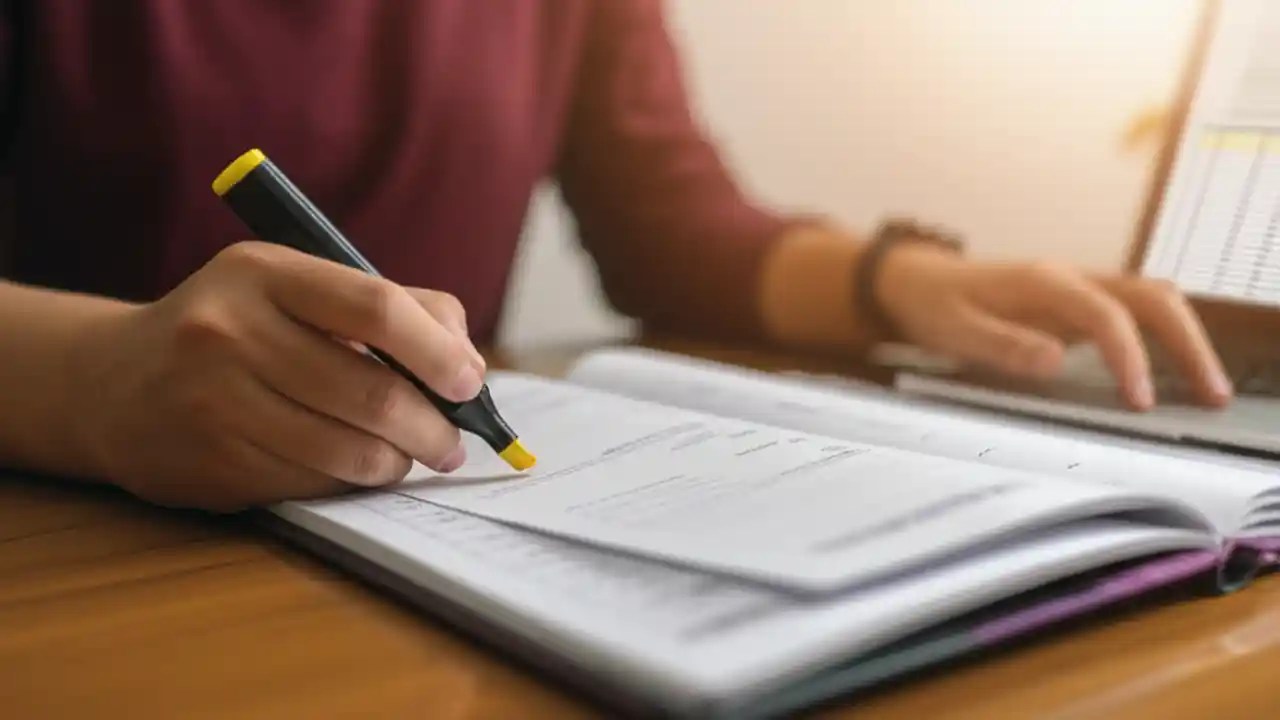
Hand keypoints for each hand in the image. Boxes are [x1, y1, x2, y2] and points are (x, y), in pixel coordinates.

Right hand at [69, 242, 485, 511]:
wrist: (113, 383)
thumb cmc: (235, 329)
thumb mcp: (296, 289)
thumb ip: (391, 307)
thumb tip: (468, 362)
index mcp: (263, 273)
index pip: (376, 308)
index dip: (438, 352)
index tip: (469, 382)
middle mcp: (229, 332)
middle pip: (371, 392)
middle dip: (432, 427)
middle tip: (452, 442)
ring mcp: (212, 403)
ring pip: (346, 451)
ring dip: (395, 462)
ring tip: (407, 457)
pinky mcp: (208, 466)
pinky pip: (311, 486)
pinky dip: (348, 482)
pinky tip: (350, 469)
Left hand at [874, 245, 1232, 409]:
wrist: (915, 280)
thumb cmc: (934, 304)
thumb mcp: (955, 330)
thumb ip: (1003, 345)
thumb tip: (1055, 360)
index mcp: (1042, 282)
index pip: (1106, 315)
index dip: (1130, 356)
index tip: (1140, 400)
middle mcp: (1069, 279)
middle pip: (1150, 298)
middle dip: (1187, 343)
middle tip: (1211, 393)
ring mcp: (1077, 291)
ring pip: (1151, 302)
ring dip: (1184, 340)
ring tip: (1208, 390)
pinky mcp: (1077, 307)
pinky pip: (1134, 316)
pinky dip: (1163, 341)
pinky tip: (1174, 376)